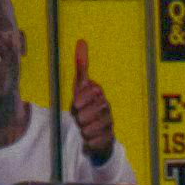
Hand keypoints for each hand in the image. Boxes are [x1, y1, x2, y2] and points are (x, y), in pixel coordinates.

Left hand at [65, 49, 119, 177]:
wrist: (94, 131)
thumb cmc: (86, 105)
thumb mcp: (81, 86)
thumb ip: (82, 65)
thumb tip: (82, 41)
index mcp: (100, 94)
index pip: (92, 93)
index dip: (81, 99)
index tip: (75, 105)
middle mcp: (107, 108)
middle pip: (88, 113)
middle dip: (80, 117)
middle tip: (79, 118)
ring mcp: (109, 124)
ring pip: (90, 129)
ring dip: (82, 129)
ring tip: (83, 127)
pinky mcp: (109, 140)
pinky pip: (95, 142)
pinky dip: (88, 142)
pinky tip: (88, 139)